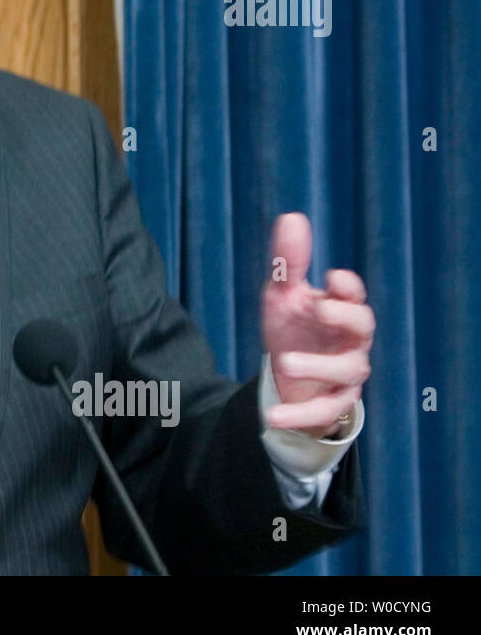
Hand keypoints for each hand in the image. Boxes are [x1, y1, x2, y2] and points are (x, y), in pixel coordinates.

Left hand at [261, 213, 373, 438]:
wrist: (290, 378)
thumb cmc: (295, 330)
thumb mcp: (284, 296)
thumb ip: (288, 263)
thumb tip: (292, 217)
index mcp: (340, 309)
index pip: (353, 295)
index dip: (346, 287)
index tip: (330, 277)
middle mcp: (351, 341)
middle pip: (363, 327)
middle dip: (345, 317)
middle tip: (320, 308)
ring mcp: (346, 373)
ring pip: (347, 370)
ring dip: (317, 366)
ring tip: (285, 361)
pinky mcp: (334, 402)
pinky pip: (323, 410)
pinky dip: (299, 414)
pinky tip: (272, 416)